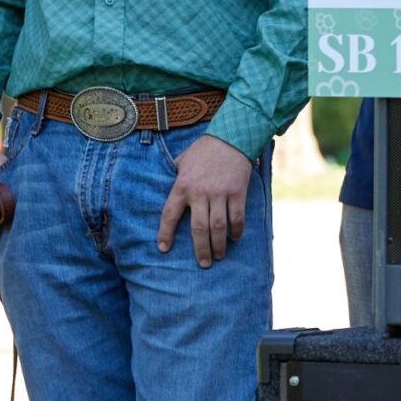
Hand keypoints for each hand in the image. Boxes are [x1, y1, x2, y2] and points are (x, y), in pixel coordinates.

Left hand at [157, 135, 252, 267]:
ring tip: (218, 257)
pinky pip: (237, 217)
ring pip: (218, 227)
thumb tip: (171, 187)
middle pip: (198, 228)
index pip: (169, 214)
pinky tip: (234, 238)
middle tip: (203, 263)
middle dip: (200, 249)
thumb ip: (176, 176)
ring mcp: (219, 193)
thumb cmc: (204, 149)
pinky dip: (236, 231)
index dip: (165, 233)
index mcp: (182, 185)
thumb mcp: (183, 160)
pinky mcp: (237, 192)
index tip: (163, 249)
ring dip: (218, 245)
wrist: (231, 137)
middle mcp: (200, 192)